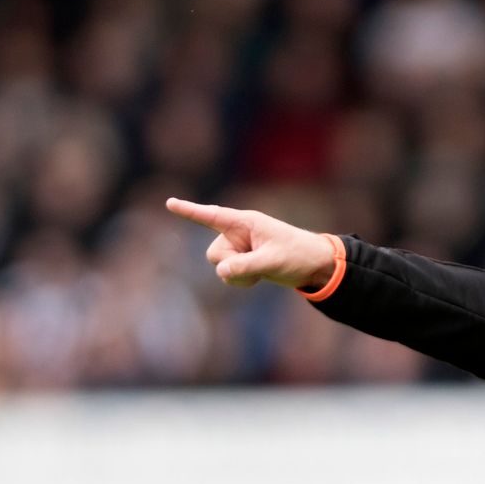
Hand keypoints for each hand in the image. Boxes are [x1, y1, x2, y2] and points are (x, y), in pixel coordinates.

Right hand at [165, 197, 336, 288]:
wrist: (314, 266)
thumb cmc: (298, 255)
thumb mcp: (272, 261)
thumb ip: (245, 266)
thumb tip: (221, 272)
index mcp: (245, 223)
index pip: (212, 216)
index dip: (190, 210)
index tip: (170, 203)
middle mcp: (238, 233)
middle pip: (214, 253)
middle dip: (230, 264)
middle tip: (256, 265)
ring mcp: (239, 249)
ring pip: (220, 266)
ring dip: (237, 276)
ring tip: (261, 271)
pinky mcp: (243, 262)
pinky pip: (228, 275)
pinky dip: (240, 281)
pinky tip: (258, 278)